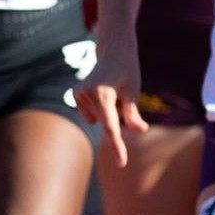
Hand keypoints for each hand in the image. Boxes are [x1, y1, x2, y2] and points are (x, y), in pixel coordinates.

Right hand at [73, 42, 150, 170]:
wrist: (113, 51)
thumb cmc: (127, 70)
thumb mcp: (133, 91)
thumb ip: (133, 113)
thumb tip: (140, 130)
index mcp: (102, 93)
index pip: (110, 126)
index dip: (117, 146)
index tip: (121, 163)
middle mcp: (86, 94)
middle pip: (106, 123)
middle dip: (117, 115)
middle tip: (122, 93)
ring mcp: (78, 94)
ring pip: (99, 120)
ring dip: (109, 111)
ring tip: (112, 90)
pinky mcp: (75, 95)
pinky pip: (92, 115)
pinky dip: (101, 109)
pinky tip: (103, 92)